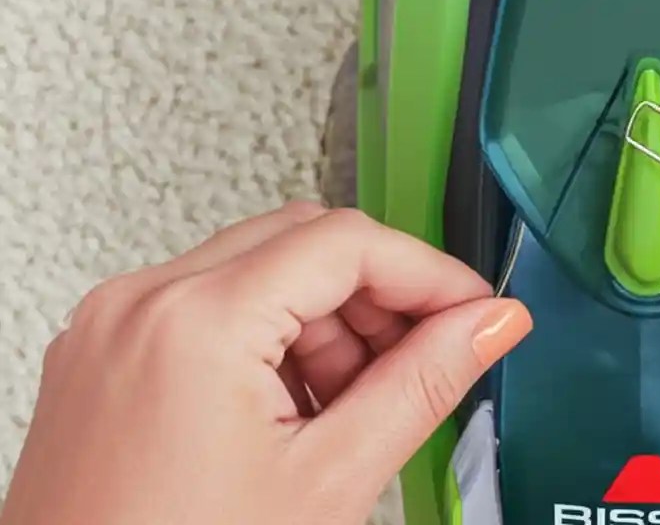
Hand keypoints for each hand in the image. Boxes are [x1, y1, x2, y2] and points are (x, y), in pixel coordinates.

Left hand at [0, 204, 531, 524]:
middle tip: (429, 355)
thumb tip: (489, 323)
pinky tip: (299, 412)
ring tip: (355, 407)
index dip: (429, 273)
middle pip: (302, 242)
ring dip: (328, 322)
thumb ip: (422, 384)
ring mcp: (114, 326)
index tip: (475, 311)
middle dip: (379, 296)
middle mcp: (142, 303)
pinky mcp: (106, 354)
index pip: (346, 243)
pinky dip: (273, 341)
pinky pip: (211, 307)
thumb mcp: (330, 480)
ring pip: (259, 269)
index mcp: (196, 322)